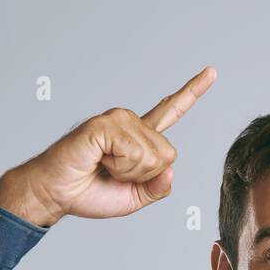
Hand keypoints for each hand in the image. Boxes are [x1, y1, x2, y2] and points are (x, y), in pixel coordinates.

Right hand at [0, 65, 217, 226]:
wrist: (57, 195)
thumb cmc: (90, 192)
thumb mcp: (135, 198)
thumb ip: (158, 188)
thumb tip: (170, 170)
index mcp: (140, 136)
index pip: (171, 111)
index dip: (192, 92)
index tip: (212, 72)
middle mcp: (131, 122)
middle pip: (168, 154)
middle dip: (145, 175)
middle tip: (113, 174)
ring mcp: (117, 120)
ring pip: (153, 156)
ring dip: (129, 173)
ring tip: (102, 166)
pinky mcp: (104, 125)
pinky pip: (133, 153)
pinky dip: (119, 167)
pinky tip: (97, 160)